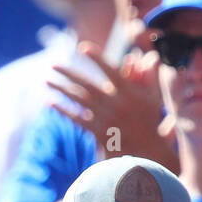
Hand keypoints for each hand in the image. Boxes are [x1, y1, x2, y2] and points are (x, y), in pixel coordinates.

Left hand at [49, 45, 167, 161]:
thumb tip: (153, 55)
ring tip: (47, 81)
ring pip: (79, 100)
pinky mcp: (99, 132)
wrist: (147, 153)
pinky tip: (51, 103)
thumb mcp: (154, 98)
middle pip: (87, 84)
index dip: (97, 58)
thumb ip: (151, 75)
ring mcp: (106, 118)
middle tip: (53, 65)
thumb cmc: (149, 123)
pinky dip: (64, 111)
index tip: (82, 47)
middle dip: (69, 73)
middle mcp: (116, 103)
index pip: (110, 71)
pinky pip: (77, 119)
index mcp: (129, 93)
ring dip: (61, 89)